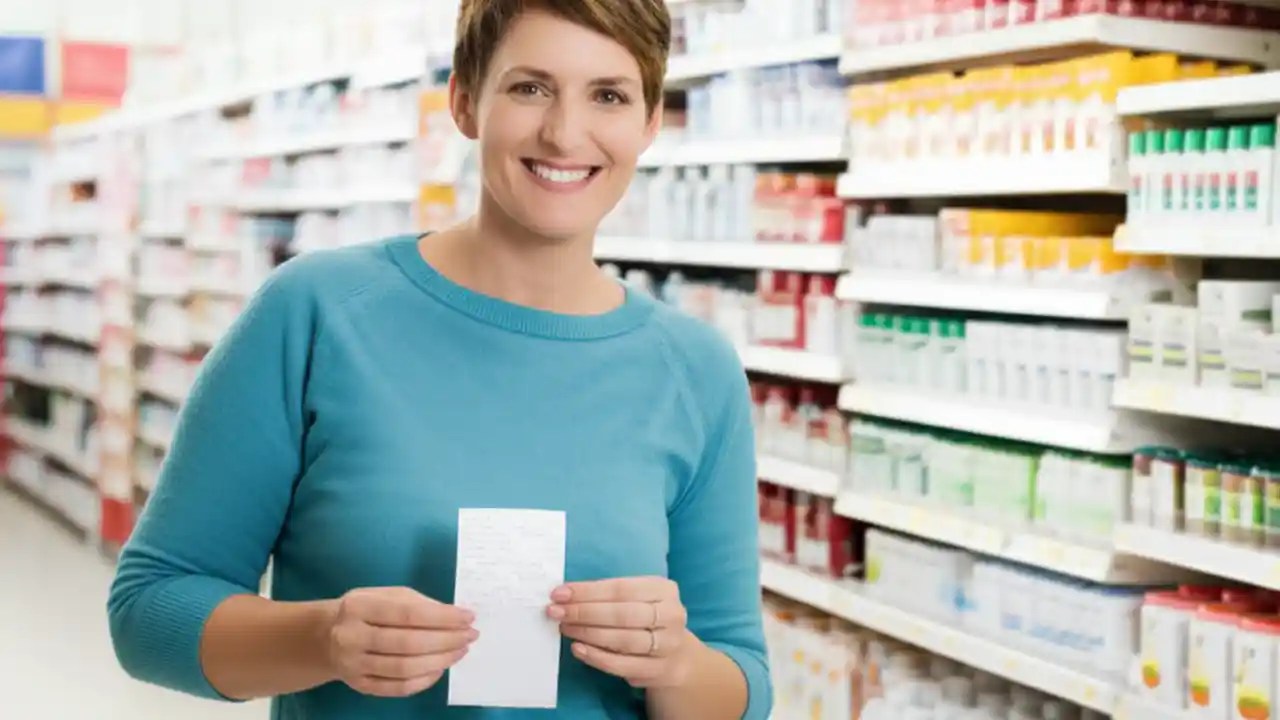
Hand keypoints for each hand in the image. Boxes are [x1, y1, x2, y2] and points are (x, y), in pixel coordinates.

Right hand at [325, 586, 476, 696]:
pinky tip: (440, 669)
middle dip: (446, 640)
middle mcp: (352, 636)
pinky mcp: (359, 685)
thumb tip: (455, 617)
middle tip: (470, 636)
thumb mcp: (386, 595)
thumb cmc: (366, 610)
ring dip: (440, 661)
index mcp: (359, 606)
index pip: (408, 614)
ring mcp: (353, 665)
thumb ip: (417, 604)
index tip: (468, 617)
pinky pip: (397, 688)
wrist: (327, 636)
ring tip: (460, 651)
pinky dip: (424, 680)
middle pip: (408, 644)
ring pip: (404, 668)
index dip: (442, 617)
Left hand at [547, 577, 695, 688]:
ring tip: (564, 628)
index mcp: (664, 590)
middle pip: (622, 614)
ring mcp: (668, 645)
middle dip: (584, 612)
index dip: (587, 591)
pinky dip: (597, 657)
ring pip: (622, 640)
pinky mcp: (659, 670)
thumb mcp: (636, 598)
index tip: (559, 593)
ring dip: (588, 633)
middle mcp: (671, 615)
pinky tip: (578, 649)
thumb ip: (606, 595)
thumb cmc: (645, 618)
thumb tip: (565, 594)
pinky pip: (623, 665)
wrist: (675, 654)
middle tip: (555, 612)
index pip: (621, 588)